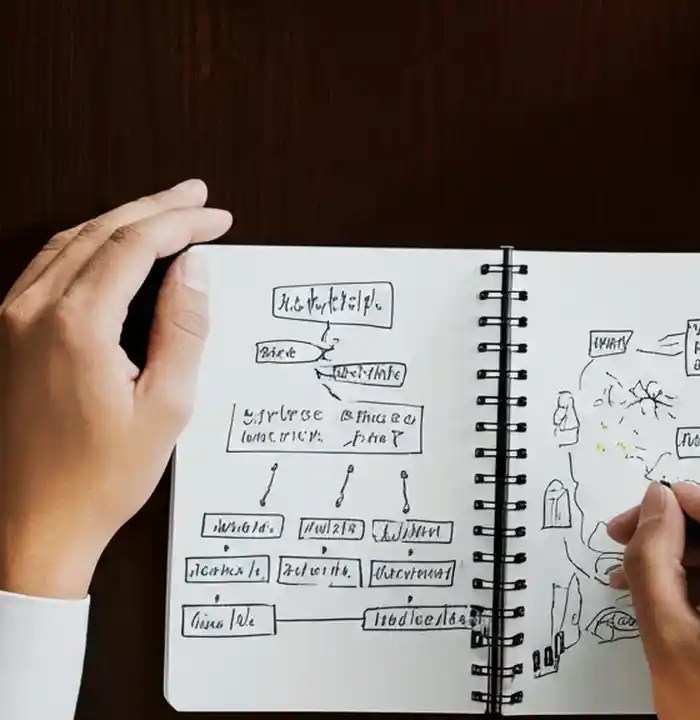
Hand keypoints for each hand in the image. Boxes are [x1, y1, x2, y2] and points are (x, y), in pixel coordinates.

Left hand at [0, 180, 231, 598]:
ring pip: (68, 243)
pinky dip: (86, 246)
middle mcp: (34, 312)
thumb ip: (184, 329)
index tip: (218, 219)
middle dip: (153, 208)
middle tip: (198, 198)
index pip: (135, 246)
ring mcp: (10, 322)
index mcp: (77, 326)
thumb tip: (195, 270)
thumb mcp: (167, 406)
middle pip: (99, 232)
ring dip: (118, 221)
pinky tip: (110, 250)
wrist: (31, 525)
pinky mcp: (3, 337)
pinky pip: (45, 268)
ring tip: (162, 213)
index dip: (181, 223)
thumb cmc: (99, 478)